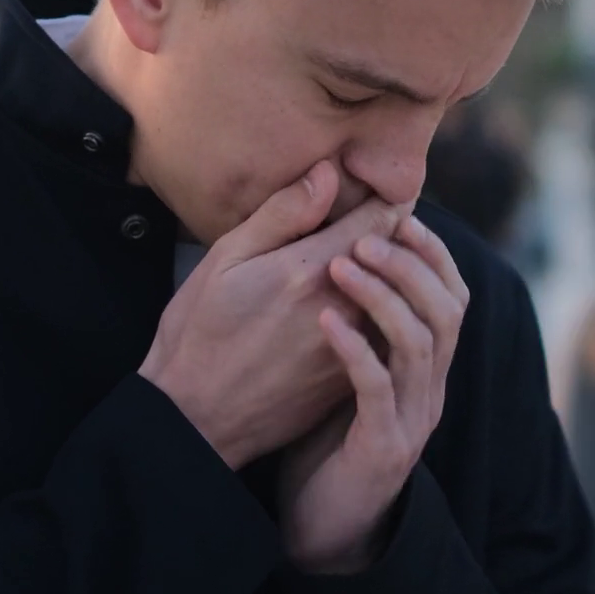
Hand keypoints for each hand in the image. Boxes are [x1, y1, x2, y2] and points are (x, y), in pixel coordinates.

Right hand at [138, 161, 406, 469]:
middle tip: (375, 224)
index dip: (385, 198)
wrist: (196, 419)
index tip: (377, 191)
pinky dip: (377, 316)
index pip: (383, 218)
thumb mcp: (225, 260)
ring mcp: (355, 347)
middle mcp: (345, 307)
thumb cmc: (199, 333)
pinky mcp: (353, 378)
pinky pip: (382, 334)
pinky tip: (349, 313)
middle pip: (398, 257)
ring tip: (367, 268)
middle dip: (390, 237)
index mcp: (312, 268)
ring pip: (395, 296)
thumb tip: (330, 173)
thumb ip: (282, 214)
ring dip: (388, 279)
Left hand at [277, 214, 467, 573]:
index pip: (452, 298)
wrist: (319, 527)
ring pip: (419, 345)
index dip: (432, 254)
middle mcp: (429, 392)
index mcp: (426, 370)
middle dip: (412, 267)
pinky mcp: (381, 449)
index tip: (400, 215)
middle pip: (447, 314)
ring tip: (343, 264)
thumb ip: (364, 324)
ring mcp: (410, 422)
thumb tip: (357, 255)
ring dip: (383, 297)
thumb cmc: (327, 441)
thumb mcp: (351, 375)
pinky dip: (355, 350)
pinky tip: (326, 321)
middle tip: (368, 236)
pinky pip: (377, 390)